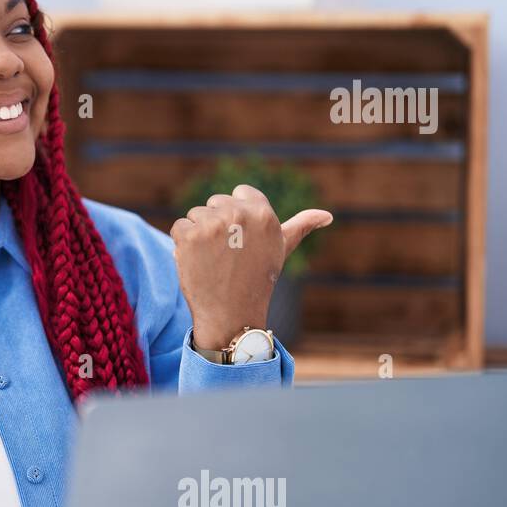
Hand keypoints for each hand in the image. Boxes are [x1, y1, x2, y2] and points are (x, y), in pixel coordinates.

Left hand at [170, 184, 331, 349]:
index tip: (240, 239)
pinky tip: (198, 262)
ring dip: (199, 235)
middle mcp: (239, 214)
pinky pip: (179, 228)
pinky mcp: (190, 235)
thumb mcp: (281, 249)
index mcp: (263, 213)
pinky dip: (183, 245)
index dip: (235, 216)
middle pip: (215, 203)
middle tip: (228, 254)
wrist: (232, 313)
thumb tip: (327, 215)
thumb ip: (301, 226)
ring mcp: (213, 224)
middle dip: (217, 225)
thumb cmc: (257, 279)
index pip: (239, 192)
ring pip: (196, 214)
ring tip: (214, 260)